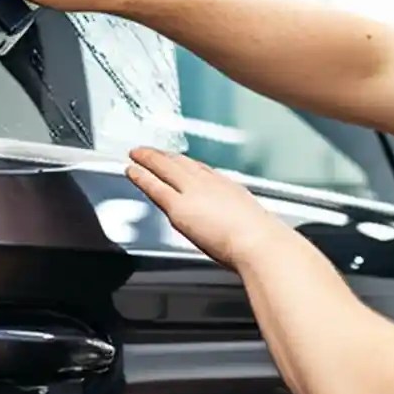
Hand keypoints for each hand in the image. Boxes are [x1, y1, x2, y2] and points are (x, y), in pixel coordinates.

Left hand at [126, 148, 293, 270]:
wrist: (259, 243)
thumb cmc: (261, 241)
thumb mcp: (252, 220)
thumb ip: (237, 220)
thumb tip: (239, 230)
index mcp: (228, 187)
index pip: (202, 170)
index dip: (186, 164)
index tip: (177, 160)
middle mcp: (209, 184)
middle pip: (181, 163)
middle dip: (164, 156)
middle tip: (151, 151)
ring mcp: (192, 192)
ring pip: (164, 168)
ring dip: (148, 159)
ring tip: (136, 154)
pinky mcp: (178, 206)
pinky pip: (154, 186)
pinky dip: (140, 176)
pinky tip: (132, 171)